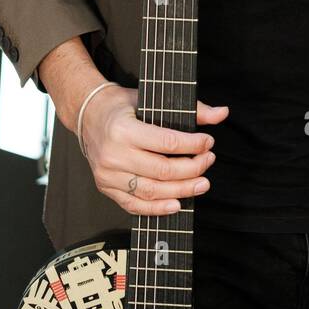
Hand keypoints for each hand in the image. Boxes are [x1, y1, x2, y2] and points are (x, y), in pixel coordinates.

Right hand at [80, 85, 228, 215]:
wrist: (87, 115)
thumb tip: (221, 113)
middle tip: (208, 161)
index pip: (167, 143)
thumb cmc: (122, 106)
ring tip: (201, 184)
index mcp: (123, 129)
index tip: (208, 142)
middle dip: (192, 169)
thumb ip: (190, 108)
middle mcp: (113, 154)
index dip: (193, 145)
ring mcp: (107, 175)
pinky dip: (158, 208)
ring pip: (151, 191)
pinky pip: (134, 205)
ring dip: (181, 191)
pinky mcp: (106, 188)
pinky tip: (177, 203)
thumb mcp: (152, 100)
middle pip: (162, 171)